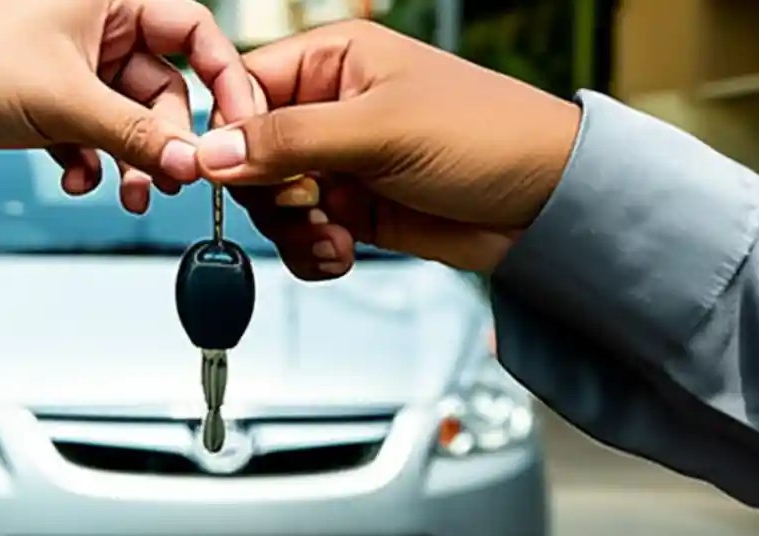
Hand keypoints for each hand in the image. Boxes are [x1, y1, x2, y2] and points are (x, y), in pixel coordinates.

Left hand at [0, 0, 255, 213]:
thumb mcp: (67, 101)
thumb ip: (136, 135)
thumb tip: (189, 162)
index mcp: (110, 0)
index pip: (194, 32)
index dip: (224, 79)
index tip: (239, 127)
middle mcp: (96, 29)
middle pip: (165, 89)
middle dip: (164, 140)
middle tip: (167, 180)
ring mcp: (74, 69)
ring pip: (129, 121)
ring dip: (130, 160)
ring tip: (126, 191)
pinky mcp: (50, 104)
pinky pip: (94, 137)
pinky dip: (90, 162)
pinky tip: (74, 178)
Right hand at [194, 20, 580, 277]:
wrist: (547, 206)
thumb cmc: (489, 136)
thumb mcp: (380, 130)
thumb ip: (289, 142)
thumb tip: (211, 152)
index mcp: (334, 59)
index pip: (244, 89)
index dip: (232, 133)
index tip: (239, 172)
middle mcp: (330, 108)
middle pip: (248, 154)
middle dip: (268, 193)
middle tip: (303, 207)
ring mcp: (340, 162)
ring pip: (271, 202)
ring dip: (292, 231)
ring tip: (332, 237)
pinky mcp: (353, 209)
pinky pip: (302, 236)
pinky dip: (313, 252)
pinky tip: (343, 252)